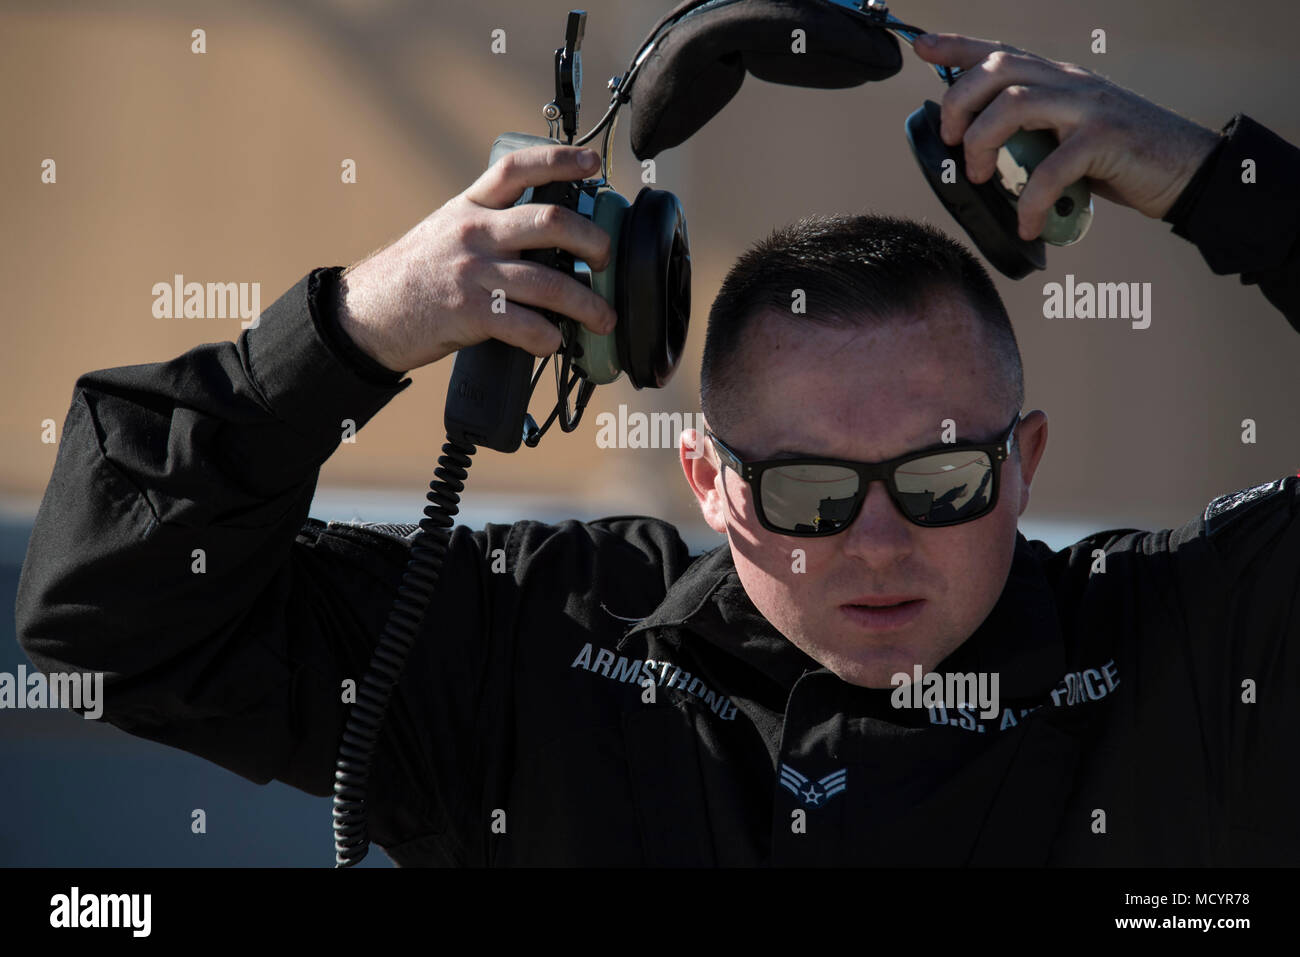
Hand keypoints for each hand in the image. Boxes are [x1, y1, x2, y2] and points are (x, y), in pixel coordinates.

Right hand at [336, 145, 616, 372]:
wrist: (368, 314)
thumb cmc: (416, 276)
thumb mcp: (448, 231)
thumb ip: (492, 225)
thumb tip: (550, 237)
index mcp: (471, 206)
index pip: (518, 169)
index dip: (560, 160)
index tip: (593, 163)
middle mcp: (474, 232)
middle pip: (550, 222)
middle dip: (592, 240)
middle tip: (605, 259)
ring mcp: (473, 273)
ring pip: (549, 282)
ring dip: (587, 304)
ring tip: (603, 318)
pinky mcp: (470, 313)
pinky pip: (525, 324)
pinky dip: (548, 337)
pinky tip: (554, 343)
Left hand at [912, 33, 1222, 239]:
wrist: (1187, 171)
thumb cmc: (1121, 160)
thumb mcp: (1068, 136)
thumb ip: (1032, 132)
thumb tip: (982, 153)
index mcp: (1057, 79)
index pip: (999, 52)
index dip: (957, 47)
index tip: (923, 47)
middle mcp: (1069, 83)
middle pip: (996, 71)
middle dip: (958, 103)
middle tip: (950, 142)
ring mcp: (1087, 108)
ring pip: (1013, 104)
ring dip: (982, 144)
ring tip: (980, 178)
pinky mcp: (1104, 140)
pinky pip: (1049, 168)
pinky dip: (1030, 202)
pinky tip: (1027, 224)